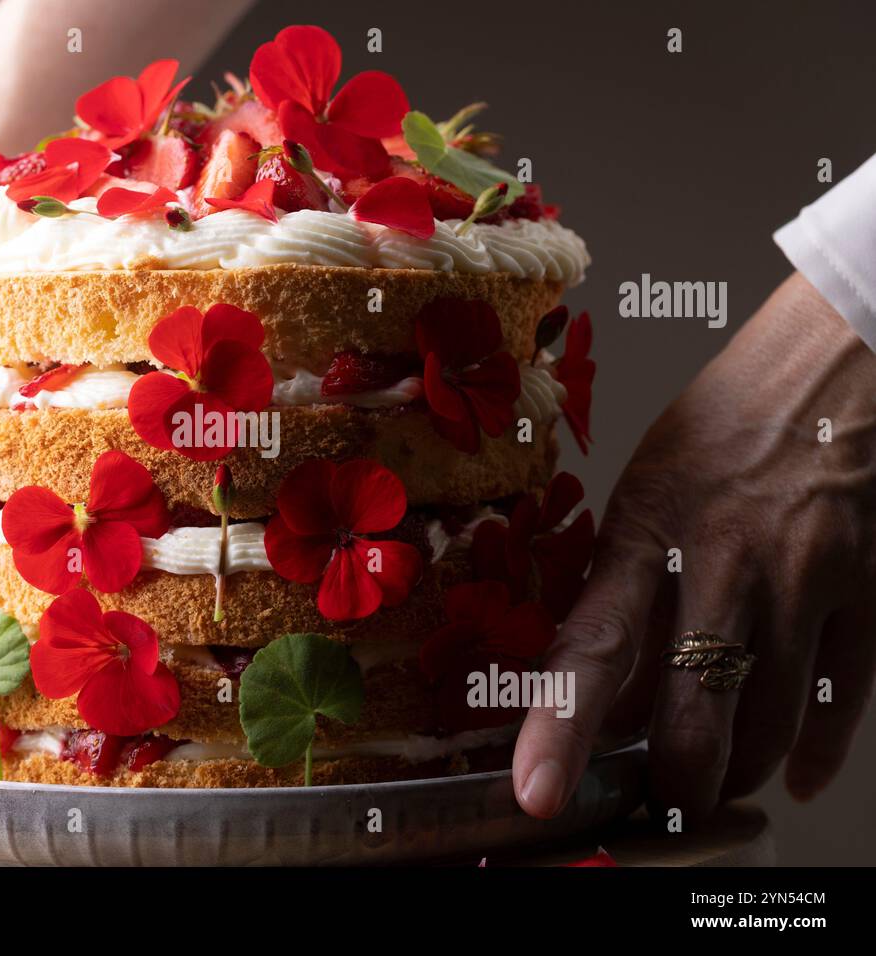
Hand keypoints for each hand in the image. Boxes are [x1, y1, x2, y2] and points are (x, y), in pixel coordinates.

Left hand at [514, 271, 875, 820]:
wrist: (839, 364)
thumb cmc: (726, 426)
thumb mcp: (644, 490)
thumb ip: (624, 586)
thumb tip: (604, 687)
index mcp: (646, 531)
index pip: (590, 647)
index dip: (560, 729)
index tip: (537, 792)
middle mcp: (724, 563)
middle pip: (694, 715)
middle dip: (671, 784)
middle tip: (653, 805)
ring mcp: (807, 581)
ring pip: (767, 726)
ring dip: (734, 771)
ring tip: (712, 776)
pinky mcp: (872, 591)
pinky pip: (844, 701)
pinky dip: (815, 753)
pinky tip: (795, 774)